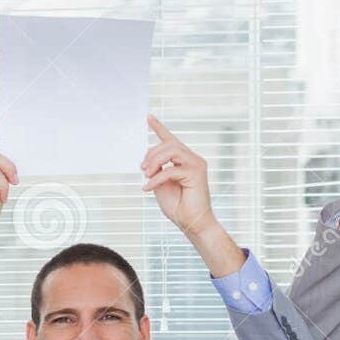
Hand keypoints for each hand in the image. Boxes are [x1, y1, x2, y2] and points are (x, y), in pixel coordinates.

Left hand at [143, 116, 213, 231]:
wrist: (191, 223)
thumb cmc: (178, 206)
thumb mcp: (161, 185)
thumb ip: (156, 171)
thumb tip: (149, 163)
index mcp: (183, 160)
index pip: (170, 140)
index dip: (159, 127)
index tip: (148, 117)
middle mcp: (192, 159)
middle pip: (168, 144)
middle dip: (151, 154)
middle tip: (143, 170)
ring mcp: (196, 164)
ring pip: (172, 150)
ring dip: (155, 161)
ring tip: (146, 175)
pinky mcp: (196, 173)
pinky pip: (171, 170)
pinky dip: (156, 179)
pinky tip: (148, 188)